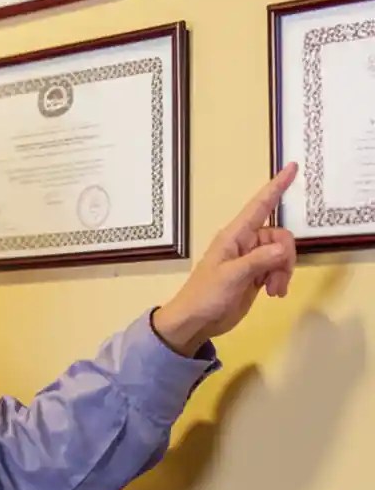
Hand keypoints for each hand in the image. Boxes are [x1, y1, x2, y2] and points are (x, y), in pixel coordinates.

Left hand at [153, 162, 298, 356]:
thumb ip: (258, 260)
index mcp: (234, 236)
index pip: (260, 206)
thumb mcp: (231, 276)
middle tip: (277, 280)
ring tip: (273, 290)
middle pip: (280, 236)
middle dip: (285, 256)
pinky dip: (280, 280)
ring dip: (283, 272)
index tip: (292, 168)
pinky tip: (273, 294)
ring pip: (282, 254)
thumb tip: (283, 247)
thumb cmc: (206, 295)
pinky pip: (278, 269)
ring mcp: (251, 259)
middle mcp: (244, 243)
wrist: (197, 321)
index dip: (276, 187)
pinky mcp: (256, 275)